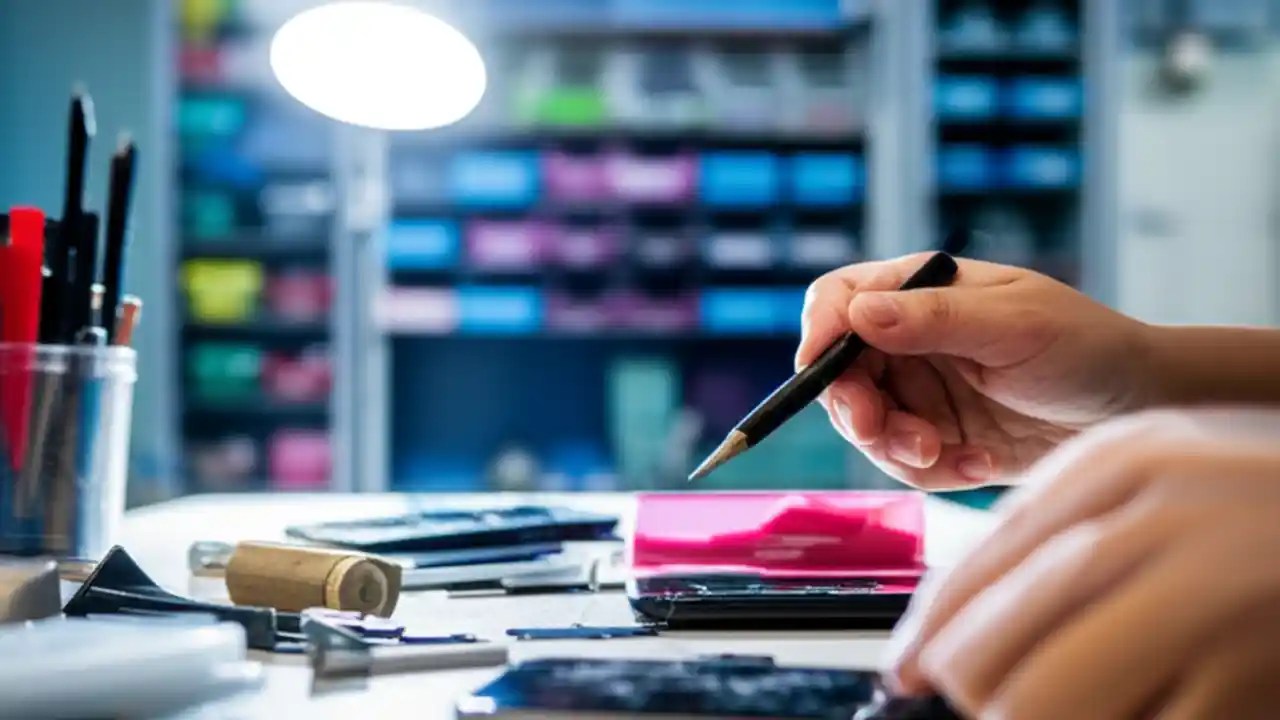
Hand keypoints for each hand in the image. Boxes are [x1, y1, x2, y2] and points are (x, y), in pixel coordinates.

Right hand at [796, 253, 1150, 489]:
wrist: (1139, 409)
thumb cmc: (1086, 345)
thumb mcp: (1013, 326)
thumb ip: (934, 320)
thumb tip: (858, 313)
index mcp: (921, 292)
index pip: (840, 300)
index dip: (819, 331)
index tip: (818, 368)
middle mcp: (910, 340)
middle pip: (839, 372)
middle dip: (855, 406)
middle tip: (879, 430)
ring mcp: (921, 391)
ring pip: (865, 425)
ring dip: (895, 446)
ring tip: (946, 454)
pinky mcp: (939, 438)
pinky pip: (905, 462)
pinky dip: (934, 470)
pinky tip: (982, 462)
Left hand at [884, 409, 1279, 718]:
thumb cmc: (1252, 511)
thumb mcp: (1151, 486)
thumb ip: (1063, 535)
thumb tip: (958, 621)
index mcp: (1116, 465)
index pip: (982, 562)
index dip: (930, 629)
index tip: (905, 669)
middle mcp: (1154, 521)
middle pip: (1001, 636)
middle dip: (966, 685)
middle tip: (960, 701)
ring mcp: (1209, 596)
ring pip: (1048, 696)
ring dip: (1019, 713)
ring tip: (1015, 712)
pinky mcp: (1249, 671)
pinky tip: (1119, 711)